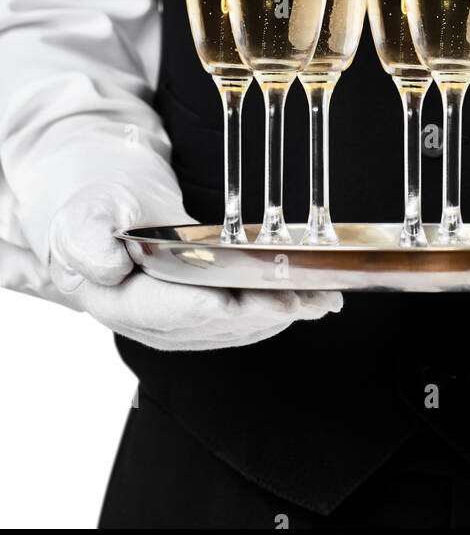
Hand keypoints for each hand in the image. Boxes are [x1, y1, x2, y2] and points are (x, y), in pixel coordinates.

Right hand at [47, 184, 341, 350]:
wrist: (105, 213)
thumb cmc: (99, 207)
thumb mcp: (86, 211)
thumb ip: (89, 239)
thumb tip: (105, 268)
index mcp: (115, 300)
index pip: (166, 310)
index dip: (204, 307)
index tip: (237, 297)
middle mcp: (148, 322)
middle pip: (212, 323)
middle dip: (260, 311)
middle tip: (299, 295)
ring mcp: (177, 325)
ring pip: (235, 328)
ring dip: (278, 314)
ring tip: (318, 299)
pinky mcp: (202, 317)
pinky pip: (243, 321)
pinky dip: (277, 311)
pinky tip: (310, 302)